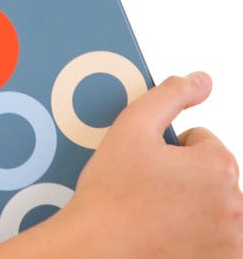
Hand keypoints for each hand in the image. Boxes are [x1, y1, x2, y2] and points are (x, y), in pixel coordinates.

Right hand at [67, 72, 242, 257]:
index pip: (202, 141)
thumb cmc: (110, 195)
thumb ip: (171, 93)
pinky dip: (196, 238)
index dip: (170, 149)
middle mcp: (235, 208)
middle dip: (184, 178)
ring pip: (214, 208)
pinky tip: (167, 236)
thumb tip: (201, 80)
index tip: (149, 167)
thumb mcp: (133, 125)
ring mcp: (230, 244)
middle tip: (149, 192)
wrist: (93, 251)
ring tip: (156, 217)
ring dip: (193, 208)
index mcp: (218, 167)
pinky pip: (214, 240)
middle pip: (211, 175)